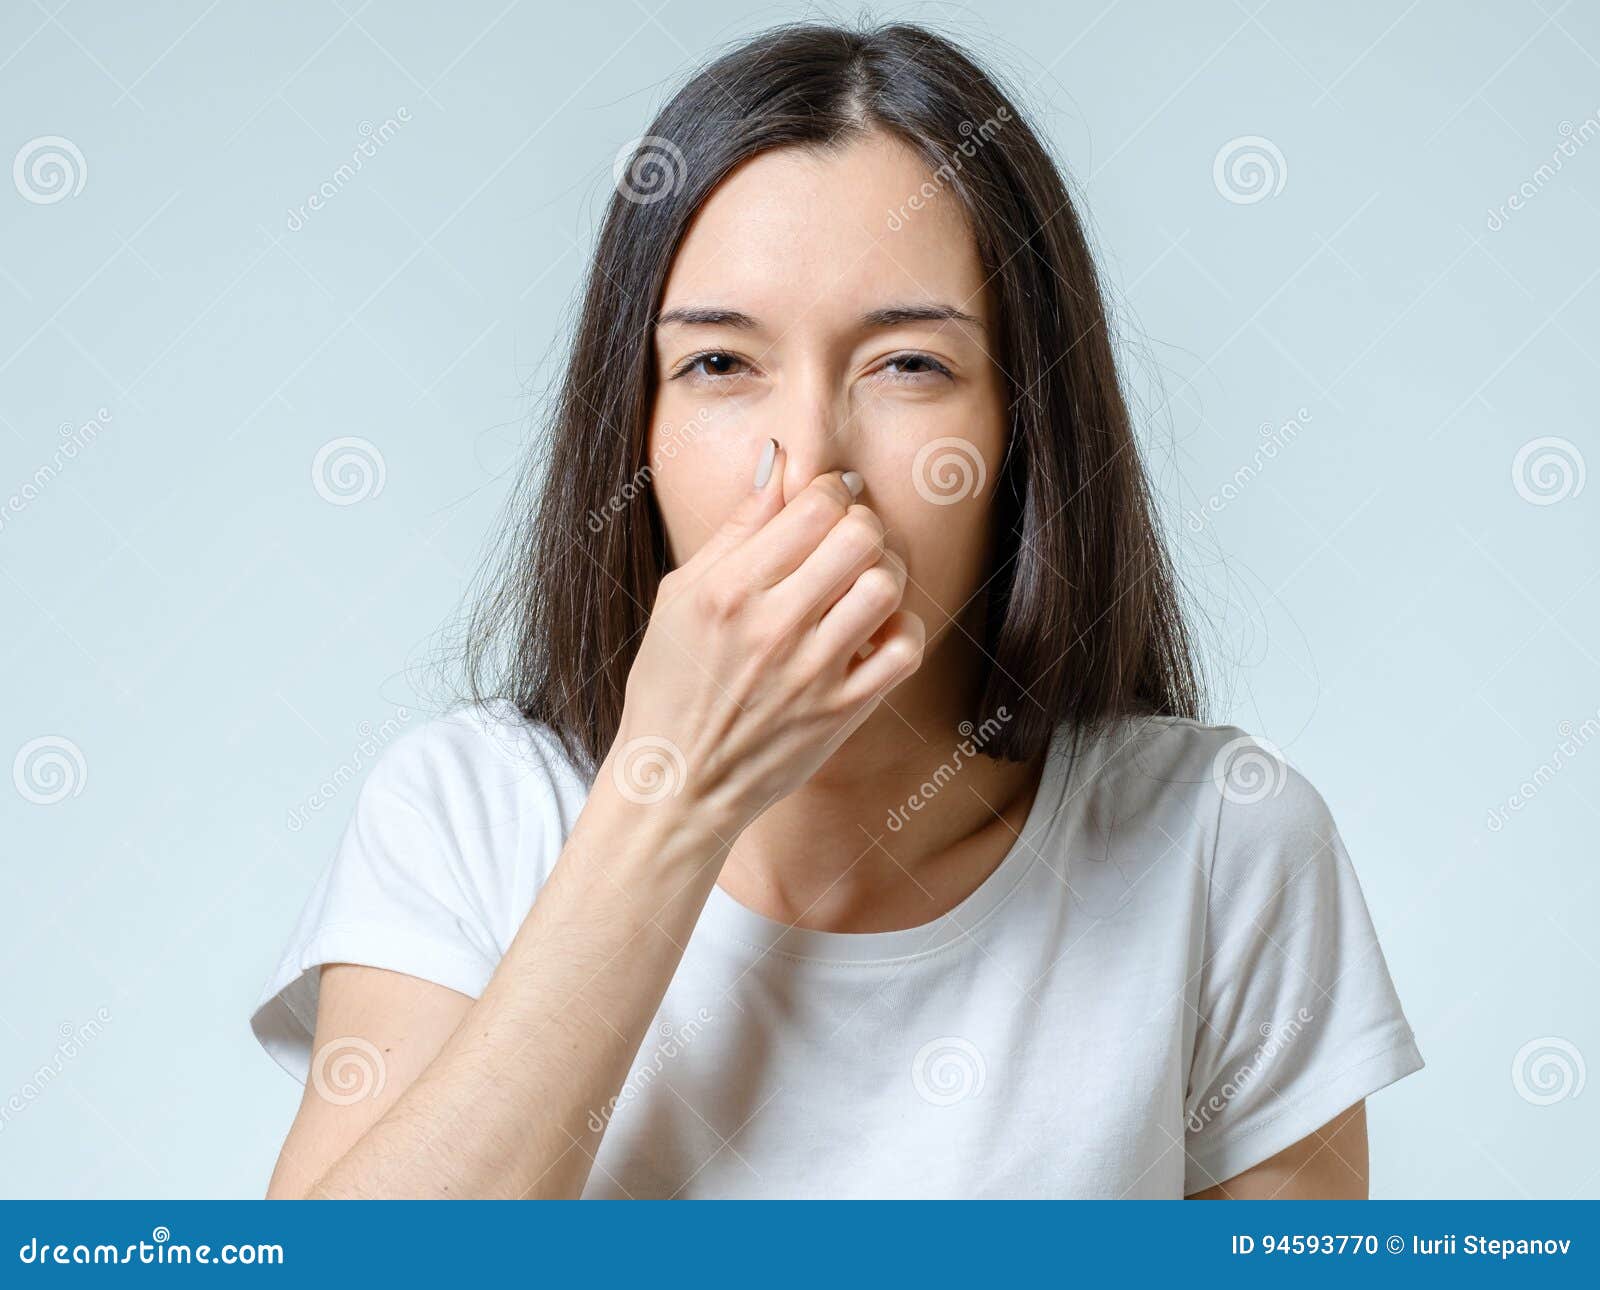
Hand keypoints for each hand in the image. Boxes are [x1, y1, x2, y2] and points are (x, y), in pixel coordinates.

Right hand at [603, 439, 924, 832]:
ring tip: (860, 582)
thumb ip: (737, 530)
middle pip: (860, 535)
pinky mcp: (843, 710)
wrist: (678, 782)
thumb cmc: (671, 683)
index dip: (829, 489)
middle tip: (846, 539)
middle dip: (861, 523)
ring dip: (882, 572)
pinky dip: (902, 629)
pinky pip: (905, 648)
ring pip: (886, 585)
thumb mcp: (681, 595)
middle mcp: (774, 626)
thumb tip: (778, 462)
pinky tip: (875, 630)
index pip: (813, 505)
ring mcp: (814, 671)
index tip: (825, 500)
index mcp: (729, 590)